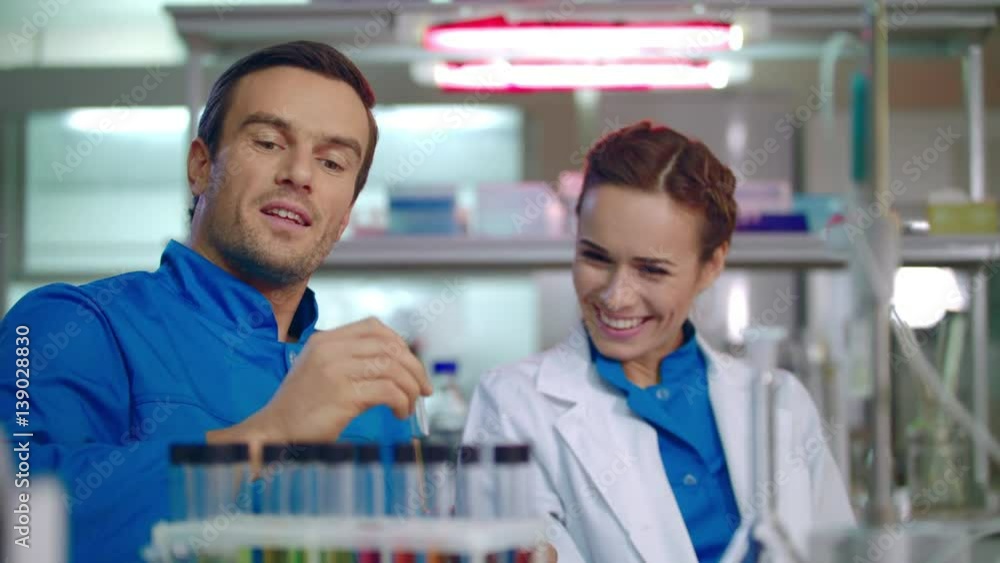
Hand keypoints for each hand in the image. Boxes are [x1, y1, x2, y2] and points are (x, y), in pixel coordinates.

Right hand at [208, 317, 431, 444]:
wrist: (273, 433)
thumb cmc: (300, 409)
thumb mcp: (319, 372)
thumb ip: (349, 361)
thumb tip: (395, 363)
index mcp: (325, 340)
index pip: (373, 327)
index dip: (399, 343)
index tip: (410, 364)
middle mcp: (330, 349)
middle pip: (389, 346)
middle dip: (414, 367)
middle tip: (423, 388)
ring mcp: (335, 370)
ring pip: (392, 367)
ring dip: (410, 387)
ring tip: (410, 406)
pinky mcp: (342, 395)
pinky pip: (387, 390)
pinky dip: (401, 401)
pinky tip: (399, 413)